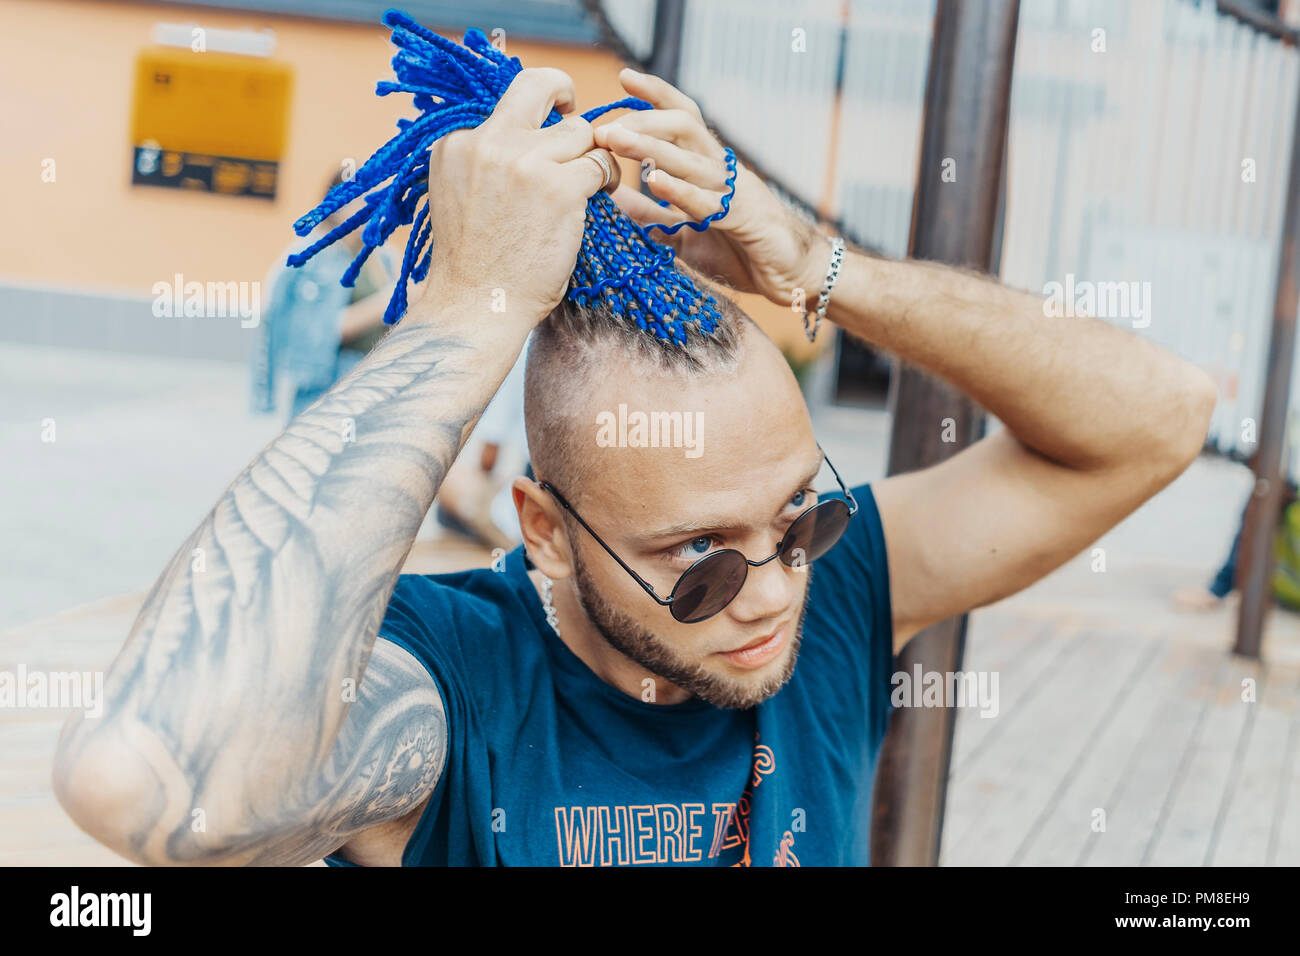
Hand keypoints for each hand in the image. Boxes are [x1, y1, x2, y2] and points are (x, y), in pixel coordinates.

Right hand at [420, 68, 617, 325]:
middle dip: (565, 95)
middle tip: (578, 122)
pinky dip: (608, 179)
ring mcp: (525, 162)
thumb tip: (529, 138)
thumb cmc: (473, 266)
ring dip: (592, 155)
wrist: (476, 308)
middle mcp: (488, 142)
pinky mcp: (560, 188)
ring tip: (590, 184)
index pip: (508, 102)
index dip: (534, 114)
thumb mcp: (459, 194)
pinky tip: (601, 197)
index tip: (547, 131)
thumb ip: (485, 161)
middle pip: (540, 84)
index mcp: (457, 143)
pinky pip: (600, 164)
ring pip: (580, 130)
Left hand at [593, 69, 828, 308]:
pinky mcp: (742, 218)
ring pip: (689, 158)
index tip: (625, 78)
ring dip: (649, 146)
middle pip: (684, 126)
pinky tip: (654, 180)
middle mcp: (723, 170)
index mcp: (711, 167)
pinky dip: (679, 189)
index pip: (683, 118)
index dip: (656, 96)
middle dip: (642, 119)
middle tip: (603, 126)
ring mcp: (734, 191)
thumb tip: (613, 200)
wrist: (791, 275)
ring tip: (615, 139)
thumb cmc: (742, 251)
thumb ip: (651, 215)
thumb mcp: (684, 233)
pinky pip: (706, 200)